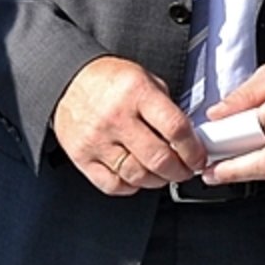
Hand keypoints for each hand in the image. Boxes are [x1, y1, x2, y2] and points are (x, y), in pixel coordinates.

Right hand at [53, 56, 205, 194]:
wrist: (66, 80)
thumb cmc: (107, 80)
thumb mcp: (144, 78)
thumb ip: (166, 107)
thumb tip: (189, 139)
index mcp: (136, 92)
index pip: (175, 129)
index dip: (194, 150)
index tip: (198, 157)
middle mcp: (115, 117)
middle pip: (159, 159)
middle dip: (180, 171)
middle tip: (184, 169)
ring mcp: (96, 139)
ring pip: (138, 176)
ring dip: (157, 180)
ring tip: (161, 173)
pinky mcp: (81, 156)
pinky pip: (113, 185)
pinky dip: (130, 186)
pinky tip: (135, 175)